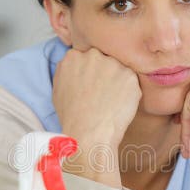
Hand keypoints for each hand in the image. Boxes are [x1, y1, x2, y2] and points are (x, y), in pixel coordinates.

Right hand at [53, 47, 141, 186]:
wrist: (89, 134)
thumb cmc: (72, 117)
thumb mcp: (58, 90)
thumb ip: (67, 71)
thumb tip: (75, 66)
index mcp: (73, 56)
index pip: (87, 57)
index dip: (92, 73)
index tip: (93, 85)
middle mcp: (93, 55)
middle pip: (104, 59)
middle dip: (105, 74)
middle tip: (103, 95)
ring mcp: (112, 64)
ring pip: (119, 69)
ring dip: (118, 82)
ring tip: (111, 102)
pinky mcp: (129, 75)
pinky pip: (131, 82)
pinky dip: (129, 93)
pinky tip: (119, 105)